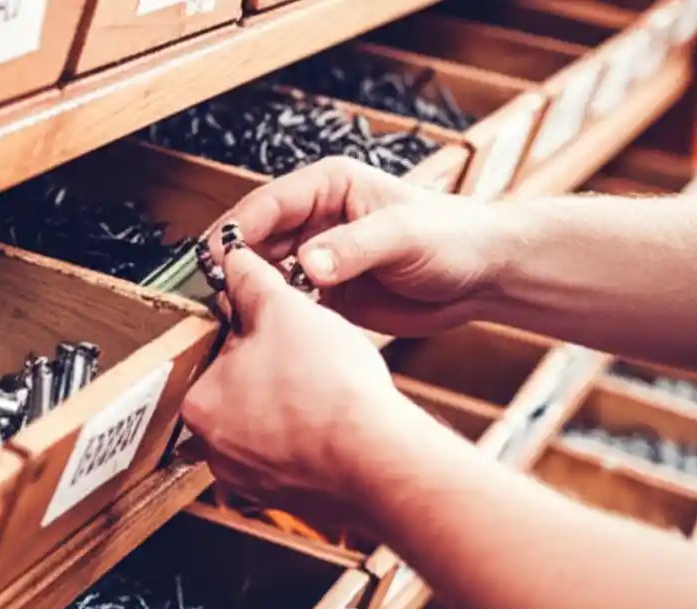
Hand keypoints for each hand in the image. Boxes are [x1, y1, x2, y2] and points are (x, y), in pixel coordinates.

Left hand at [181, 244, 463, 525]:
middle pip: (242, 392)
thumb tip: (236, 262)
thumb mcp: (285, 311)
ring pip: (270, 428)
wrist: (377, 457)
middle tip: (310, 360)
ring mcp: (252, 481)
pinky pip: (297, 460)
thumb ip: (252, 283)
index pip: (220, 353)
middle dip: (274, 373)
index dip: (258, 332)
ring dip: (295, 409)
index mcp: (200, 404)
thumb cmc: (329, 391)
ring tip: (327, 392)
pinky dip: (313, 443)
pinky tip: (337, 425)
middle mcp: (216, 450)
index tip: (284, 330)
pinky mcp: (290, 499)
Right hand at [208, 157, 514, 336]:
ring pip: (265, 273)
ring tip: (228, 318)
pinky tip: (263, 333)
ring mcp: (318, 257)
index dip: (236, 230)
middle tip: (211, 296)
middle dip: (232, 265)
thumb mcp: (404, 236)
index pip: (268, 205)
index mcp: (328, 187)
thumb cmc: (453, 237)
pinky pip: (287, 302)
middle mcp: (315, 219)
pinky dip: (273, 315)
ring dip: (248, 292)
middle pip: (256, 240)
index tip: (213, 259)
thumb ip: (353, 248)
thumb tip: (306, 266)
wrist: (485, 275)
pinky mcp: (326, 293)